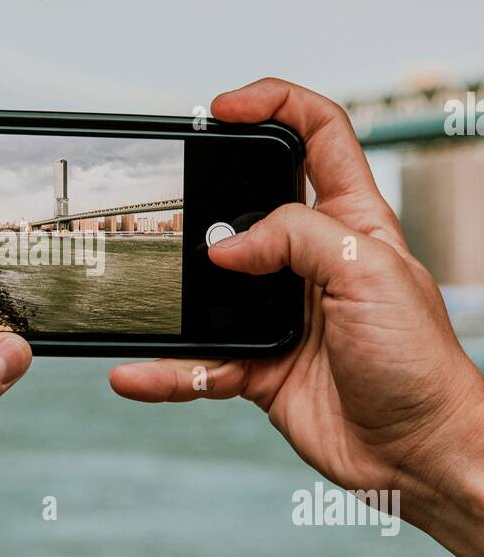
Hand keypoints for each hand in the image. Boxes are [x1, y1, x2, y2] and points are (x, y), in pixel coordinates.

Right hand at [110, 79, 483, 556]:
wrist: (418, 453)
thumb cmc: (419, 361)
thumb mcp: (368, 272)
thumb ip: (295, 238)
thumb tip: (224, 245)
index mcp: (352, 219)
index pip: (317, 134)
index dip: (274, 104)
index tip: (224, 107)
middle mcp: (312, 259)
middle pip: (246, 204)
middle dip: (205, 194)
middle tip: (172, 194)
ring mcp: (280, 313)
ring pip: (211, 287)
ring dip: (175, 290)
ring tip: (149, 286)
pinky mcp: (258, 366)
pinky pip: (199, 362)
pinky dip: (167, 370)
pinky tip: (137, 371)